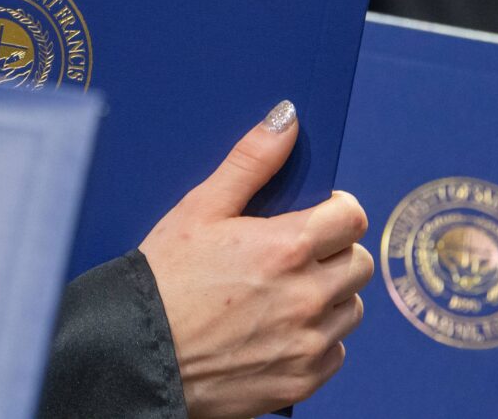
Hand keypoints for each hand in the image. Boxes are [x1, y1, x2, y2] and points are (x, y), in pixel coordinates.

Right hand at [138, 101, 371, 417]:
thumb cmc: (164, 278)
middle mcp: (308, 296)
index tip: (315, 213)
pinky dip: (315, 339)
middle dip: (333, 252)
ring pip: (351, 308)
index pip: (352, 217)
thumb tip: (287, 117)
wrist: (139, 354)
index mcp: (287, 247)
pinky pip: (335, 351)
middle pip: (359, 263)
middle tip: (292, 254)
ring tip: (281, 293)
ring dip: (328, 296)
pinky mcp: (304, 380)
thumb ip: (251, 160)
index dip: (335, 209)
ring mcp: (309, 342)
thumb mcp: (200, 208)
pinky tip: (275, 329)